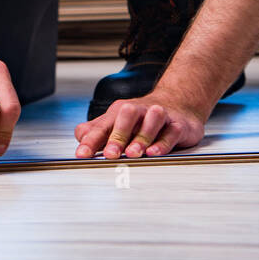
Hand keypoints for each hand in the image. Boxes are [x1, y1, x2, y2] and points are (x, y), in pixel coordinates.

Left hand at [73, 94, 205, 160]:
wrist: (177, 103)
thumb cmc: (142, 119)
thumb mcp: (118, 122)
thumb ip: (97, 131)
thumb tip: (81, 138)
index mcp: (120, 113)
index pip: (103, 125)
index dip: (91, 140)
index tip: (82, 155)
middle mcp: (139, 111)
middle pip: (127, 115)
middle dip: (118, 135)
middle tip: (110, 154)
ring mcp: (159, 116)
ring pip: (152, 120)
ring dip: (142, 137)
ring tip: (133, 153)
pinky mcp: (177, 125)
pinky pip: (171, 132)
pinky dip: (163, 143)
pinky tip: (154, 153)